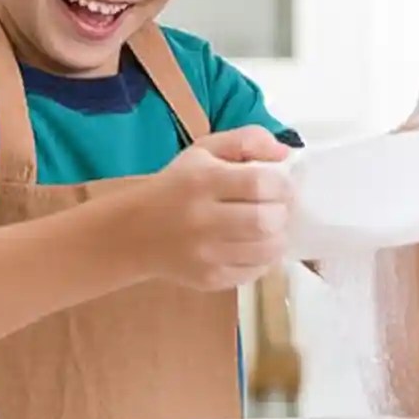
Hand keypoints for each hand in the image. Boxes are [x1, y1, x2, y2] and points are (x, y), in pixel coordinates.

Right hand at [144, 126, 293, 290]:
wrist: (133, 232)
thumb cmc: (176, 186)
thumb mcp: (204, 151)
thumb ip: (247, 140)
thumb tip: (285, 152)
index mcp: (202, 180)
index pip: (260, 184)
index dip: (283, 186)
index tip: (284, 186)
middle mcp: (202, 219)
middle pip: (266, 221)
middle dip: (282, 214)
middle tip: (278, 209)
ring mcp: (205, 254)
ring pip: (265, 251)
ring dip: (278, 238)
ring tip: (271, 229)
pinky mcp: (208, 278)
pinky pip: (254, 273)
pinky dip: (264, 260)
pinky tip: (255, 247)